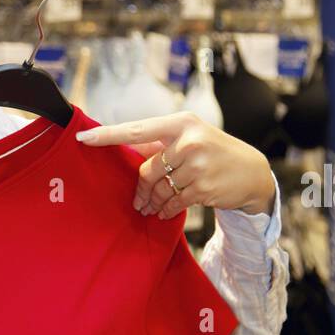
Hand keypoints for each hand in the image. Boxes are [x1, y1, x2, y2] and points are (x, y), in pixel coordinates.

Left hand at [75, 111, 275, 218]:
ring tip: (151, 208)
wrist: (252, 172)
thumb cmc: (213, 152)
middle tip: (138, 202)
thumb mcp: (190, 138)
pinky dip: (165, 210)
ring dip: (152, 203)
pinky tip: (164, 212)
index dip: (107, 135)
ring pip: (158, 190)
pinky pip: (172, 203)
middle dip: (140, 190)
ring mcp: (197, 165)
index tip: (82, 137)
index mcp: (181, 123)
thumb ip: (159, 143)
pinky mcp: (203, 188)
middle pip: (146, 170)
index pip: (136, 129)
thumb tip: (123, 147)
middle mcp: (189, 141)